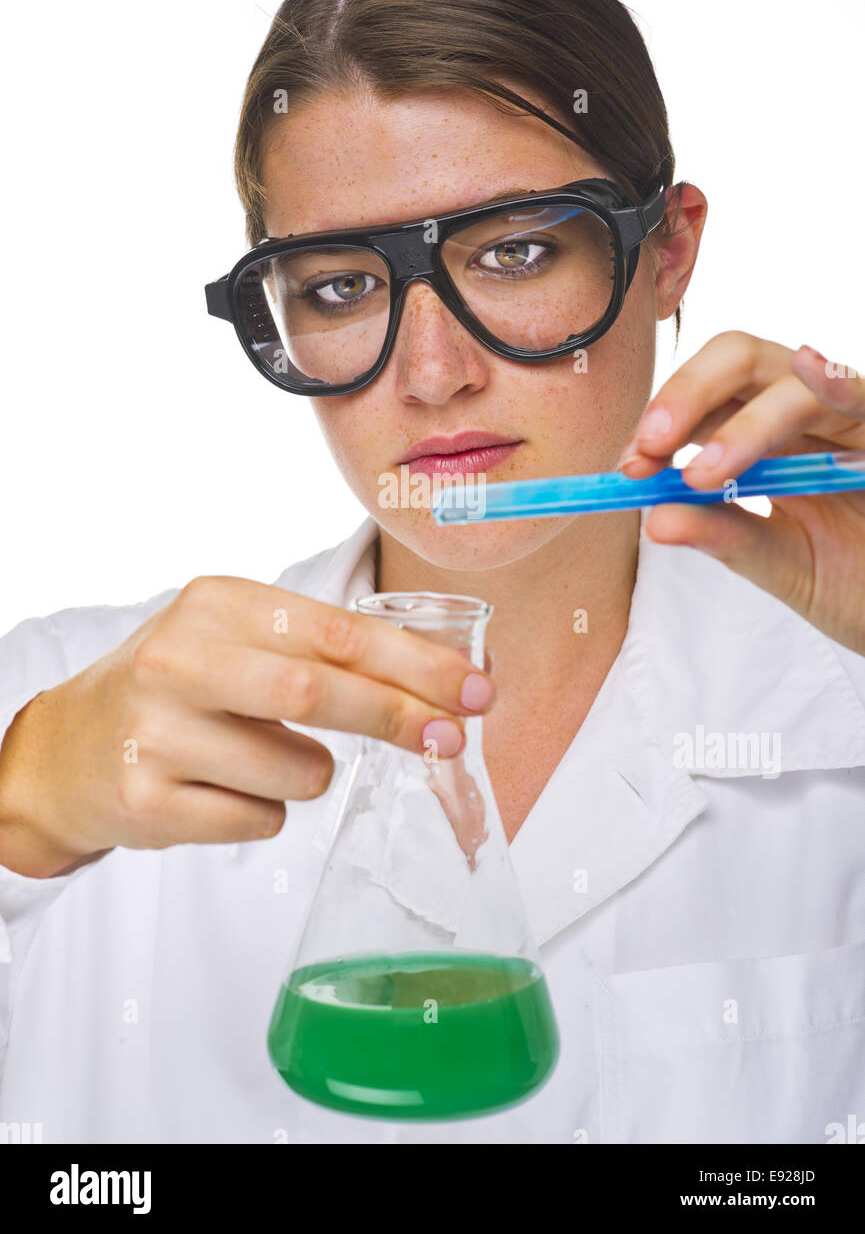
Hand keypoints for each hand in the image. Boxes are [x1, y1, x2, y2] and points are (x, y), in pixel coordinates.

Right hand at [0, 578, 494, 877]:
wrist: (69, 747)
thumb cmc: (181, 686)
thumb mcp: (236, 638)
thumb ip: (322, 649)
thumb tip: (443, 681)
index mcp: (216, 603)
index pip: (337, 632)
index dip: (416, 665)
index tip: (475, 689)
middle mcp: (180, 659)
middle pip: (319, 691)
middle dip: (400, 718)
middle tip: (452, 740)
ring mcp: (156, 732)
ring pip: (297, 771)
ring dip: (312, 774)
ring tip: (267, 759)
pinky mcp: (145, 801)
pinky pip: (258, 821)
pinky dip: (265, 812)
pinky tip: (223, 789)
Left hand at [617, 331, 864, 655]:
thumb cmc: (852, 579)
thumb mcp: (780, 563)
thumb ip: (723, 535)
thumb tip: (652, 519)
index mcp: (768, 432)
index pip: (705, 398)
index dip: (662, 420)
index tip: (629, 465)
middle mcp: (807, 412)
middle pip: (738, 361)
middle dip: (685, 397)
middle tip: (649, 449)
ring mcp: (852, 416)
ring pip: (792, 383)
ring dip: (742, 424)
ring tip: (706, 472)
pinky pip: (861, 394)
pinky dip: (835, 381)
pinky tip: (810, 369)